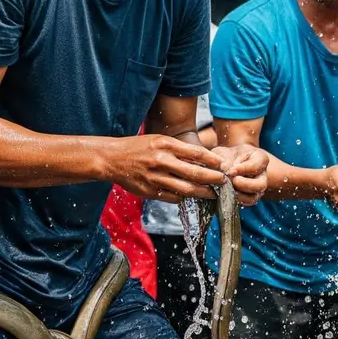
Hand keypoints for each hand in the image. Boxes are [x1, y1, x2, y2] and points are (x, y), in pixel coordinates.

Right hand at [106, 134, 225, 200]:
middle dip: (213, 179)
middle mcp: (161, 161)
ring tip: (212, 194)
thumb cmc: (138, 147)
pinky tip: (190, 196)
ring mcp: (155, 178)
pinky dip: (184, 197)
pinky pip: (173, 198)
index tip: (223, 165)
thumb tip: (203, 159)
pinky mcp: (150, 191)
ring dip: (203, 193)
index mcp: (165, 145)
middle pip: (195, 173)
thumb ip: (179, 149)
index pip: (196, 153)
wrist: (112, 159)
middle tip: (224, 182)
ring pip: (186, 189)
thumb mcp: (158, 140)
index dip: (213, 160)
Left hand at [212, 143, 268, 205]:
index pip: (257, 166)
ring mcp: (256, 189)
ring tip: (225, 190)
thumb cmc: (225, 155)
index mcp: (260, 159)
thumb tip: (224, 168)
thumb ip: (224, 159)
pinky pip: (244, 204)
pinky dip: (233, 202)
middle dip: (245, 185)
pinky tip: (222, 196)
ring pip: (253, 198)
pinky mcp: (247, 199)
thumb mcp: (224, 152)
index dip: (244, 169)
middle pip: (260, 185)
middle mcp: (261, 176)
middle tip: (232, 182)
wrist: (224, 163)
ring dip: (238, 196)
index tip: (231, 171)